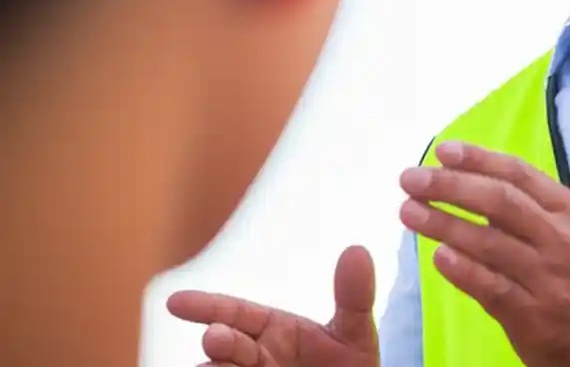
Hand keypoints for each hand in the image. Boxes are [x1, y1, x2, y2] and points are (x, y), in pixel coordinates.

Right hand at [166, 245, 379, 366]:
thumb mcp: (355, 334)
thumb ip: (354, 297)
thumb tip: (358, 250)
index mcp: (274, 332)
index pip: (236, 314)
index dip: (206, 305)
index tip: (175, 301)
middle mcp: (255, 359)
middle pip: (228, 349)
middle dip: (220, 342)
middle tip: (215, 337)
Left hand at [400, 142, 569, 366]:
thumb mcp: (565, 226)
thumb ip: (525, 202)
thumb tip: (461, 173)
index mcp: (566, 209)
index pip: (518, 174)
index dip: (478, 159)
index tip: (441, 151)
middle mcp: (559, 239)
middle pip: (500, 202)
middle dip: (451, 186)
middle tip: (411, 179)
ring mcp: (546, 277)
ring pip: (490, 243)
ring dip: (444, 224)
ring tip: (408, 211)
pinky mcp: (532, 314)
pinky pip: (492, 287)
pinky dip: (463, 270)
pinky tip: (438, 256)